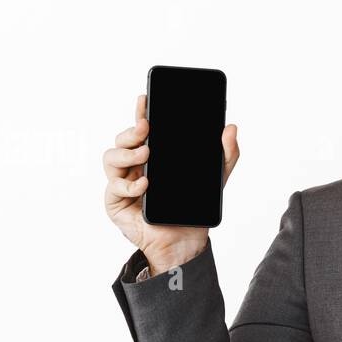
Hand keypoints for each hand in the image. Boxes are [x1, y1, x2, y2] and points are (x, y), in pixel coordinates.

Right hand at [103, 92, 240, 273]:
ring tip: (146, 153)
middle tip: (146, 127)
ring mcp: (122, 183)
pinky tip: (145, 185)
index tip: (145, 98)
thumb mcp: (215, 179)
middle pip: (122, 139)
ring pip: (111, 157)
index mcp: (153, 156)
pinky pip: (114, 187)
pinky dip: (129, 184)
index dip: (141, 112)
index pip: (143, 129)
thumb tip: (230, 128)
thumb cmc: (192, 209)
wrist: (185, 242)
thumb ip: (226, 154)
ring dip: (127, 152)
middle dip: (131, 129)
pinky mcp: (115, 202)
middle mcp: (134, 166)